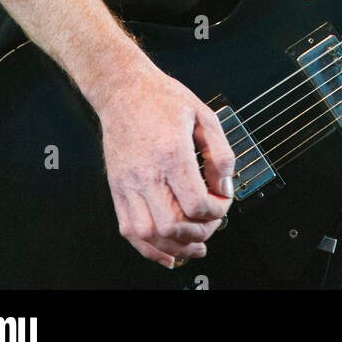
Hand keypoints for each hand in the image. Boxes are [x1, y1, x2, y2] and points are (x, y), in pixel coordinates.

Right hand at [94, 63, 235, 268]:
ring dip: (176, 247)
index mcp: (171, 153)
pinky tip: (166, 252)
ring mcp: (128, 183)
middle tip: (211, 224)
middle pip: (172, 224)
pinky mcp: (117, 189)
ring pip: (149, 234)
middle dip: (199, 233)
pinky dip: (149, 249)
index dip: (217, 211)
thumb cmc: (161, 98)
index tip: (223, 202)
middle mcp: (146, 172)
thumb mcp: (203, 115)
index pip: (196, 203)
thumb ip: (221, 153)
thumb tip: (224, 185)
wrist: (123, 89)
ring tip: (194, 246)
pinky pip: (129, 230)